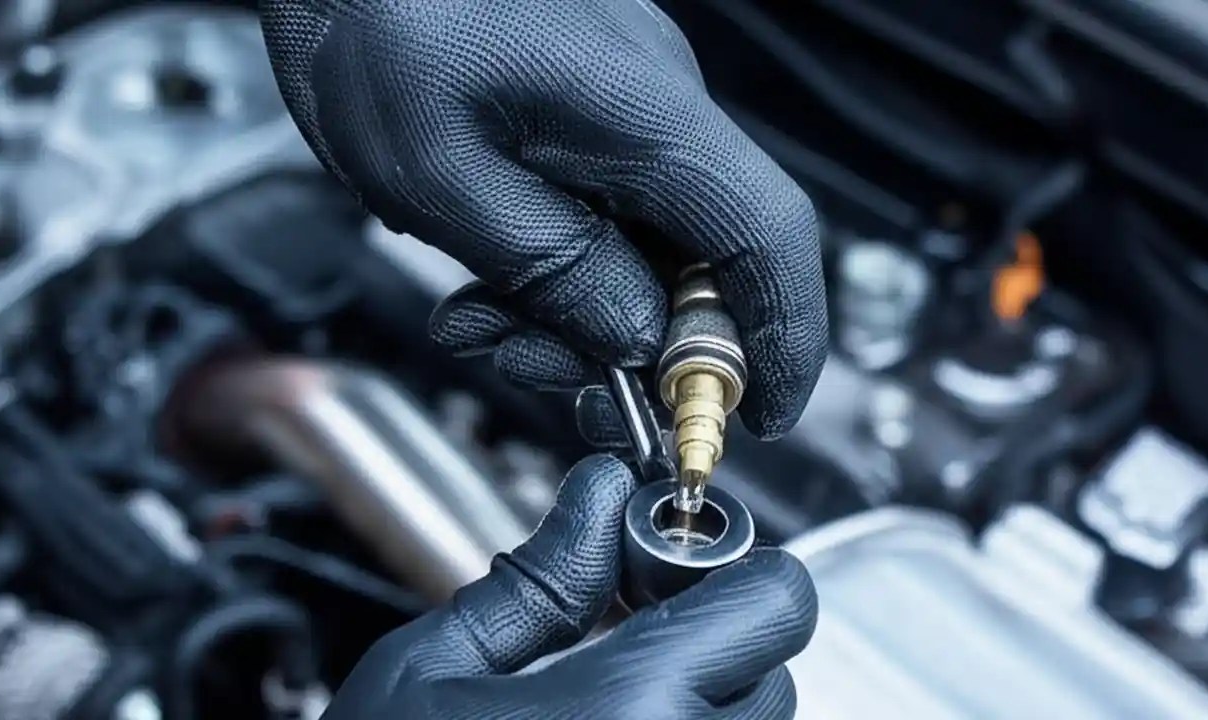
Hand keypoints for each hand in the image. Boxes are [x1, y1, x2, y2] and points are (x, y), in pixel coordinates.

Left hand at [261, 0, 828, 438]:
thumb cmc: (373, 15)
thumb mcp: (442, 176)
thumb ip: (553, 268)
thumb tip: (637, 339)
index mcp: (648, 119)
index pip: (767, 240)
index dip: (782, 341)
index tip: (758, 417)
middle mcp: (660, 109)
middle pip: (704, 265)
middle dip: (632, 349)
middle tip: (541, 373)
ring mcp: (628, 108)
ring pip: (645, 252)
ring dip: (572, 314)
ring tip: (478, 320)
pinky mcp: (589, 111)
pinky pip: (605, 215)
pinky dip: (556, 270)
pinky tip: (484, 281)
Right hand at [321, 455, 817, 719]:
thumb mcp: (428, 674)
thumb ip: (536, 581)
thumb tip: (596, 498)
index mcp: (628, 714)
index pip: (779, 603)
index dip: (731, 573)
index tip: (664, 576)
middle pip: (772, 675)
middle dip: (710, 647)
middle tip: (621, 642)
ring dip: (697, 710)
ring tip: (605, 716)